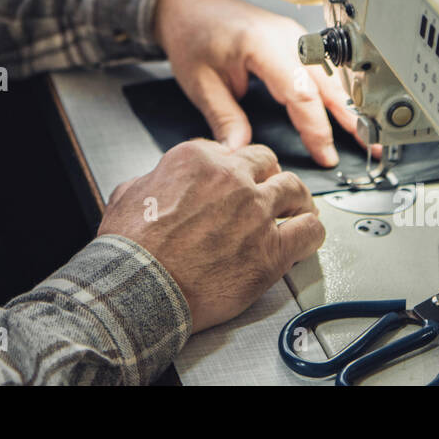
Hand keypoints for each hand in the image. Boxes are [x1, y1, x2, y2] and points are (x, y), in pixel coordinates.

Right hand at [97, 139, 322, 331]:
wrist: (140, 287)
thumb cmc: (131, 249)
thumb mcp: (127, 195)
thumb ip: (151, 180)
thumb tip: (154, 183)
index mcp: (196, 160)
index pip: (227, 152)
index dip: (232, 169)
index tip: (234, 181)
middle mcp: (231, 178)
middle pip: (265, 163)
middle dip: (267, 176)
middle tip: (269, 191)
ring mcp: (256, 212)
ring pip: (294, 189)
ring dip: (297, 199)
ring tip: (298, 210)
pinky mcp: (271, 250)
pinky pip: (309, 231)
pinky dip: (311, 232)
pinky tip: (306, 237)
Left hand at [152, 0, 376, 166]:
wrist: (187, 6)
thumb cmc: (192, 36)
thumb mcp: (201, 84)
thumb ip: (225, 119)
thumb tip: (241, 153)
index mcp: (262, 44)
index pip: (300, 93)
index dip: (316, 128)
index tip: (326, 155)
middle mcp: (286, 36)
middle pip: (326, 82)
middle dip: (350, 118)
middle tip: (371, 146)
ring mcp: (294, 35)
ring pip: (331, 74)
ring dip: (350, 104)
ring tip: (368, 134)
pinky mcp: (296, 40)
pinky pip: (323, 68)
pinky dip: (338, 91)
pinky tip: (349, 111)